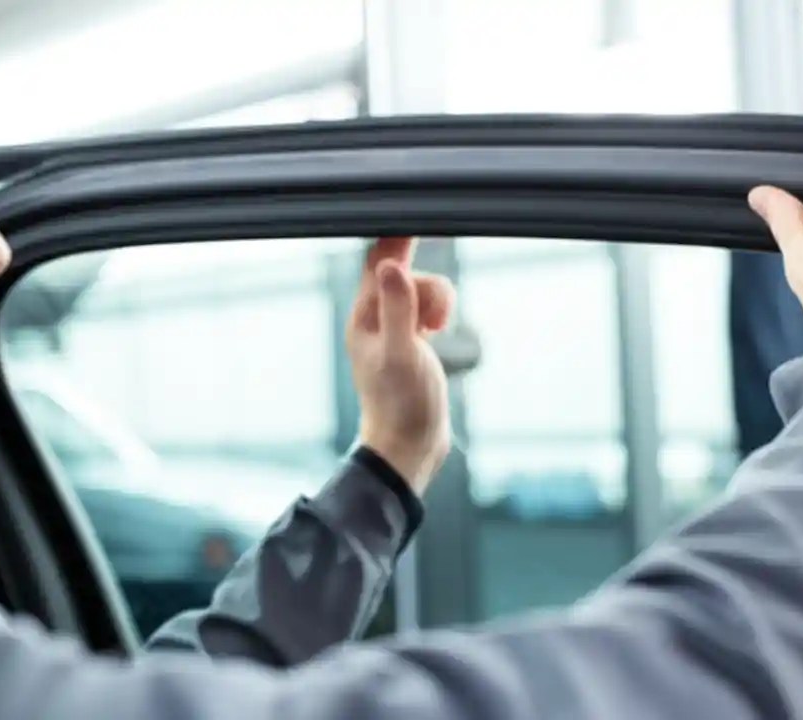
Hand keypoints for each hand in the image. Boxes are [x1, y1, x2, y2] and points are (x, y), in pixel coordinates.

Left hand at [347, 237, 455, 495]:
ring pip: (419, 288)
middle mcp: (373, 318)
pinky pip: (425, 306)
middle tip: (435, 313)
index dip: (398, 240)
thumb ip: (398, 310)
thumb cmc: (402, 407)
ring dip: (437, 300)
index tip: (421, 221)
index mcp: (364, 318)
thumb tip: (393, 267)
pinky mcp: (410, 339)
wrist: (410, 445)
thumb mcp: (402, 355)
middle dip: (427, 283)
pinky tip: (438, 334)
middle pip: (401, 270)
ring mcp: (392, 328)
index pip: (377, 262)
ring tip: (437, 332)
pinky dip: (438, 312)